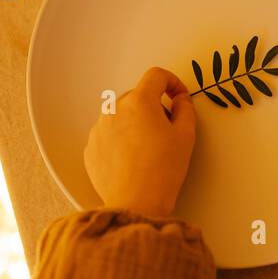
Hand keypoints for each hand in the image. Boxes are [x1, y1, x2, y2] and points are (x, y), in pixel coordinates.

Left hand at [83, 67, 196, 219]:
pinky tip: (133, 159)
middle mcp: (114, 110)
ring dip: (136, 123)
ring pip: (122, 115)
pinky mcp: (91, 147)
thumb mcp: (186, 136)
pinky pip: (109, 134)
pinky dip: (121, 140)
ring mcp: (99, 129)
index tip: (178, 95)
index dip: (172, 82)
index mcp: (139, 102)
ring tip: (148, 149)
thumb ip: (186, 109)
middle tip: (167, 130)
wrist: (136, 203)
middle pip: (138, 96)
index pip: (156, 76)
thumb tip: (181, 100)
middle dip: (154, 107)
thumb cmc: (162, 171)